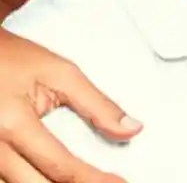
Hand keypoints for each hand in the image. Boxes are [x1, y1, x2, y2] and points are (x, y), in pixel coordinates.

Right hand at [0, 29, 138, 181]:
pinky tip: (53, 178)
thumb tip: (130, 129)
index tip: (117, 182)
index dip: (93, 180)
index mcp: (14, 123)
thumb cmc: (13, 58)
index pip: (60, 166)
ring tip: (83, 181)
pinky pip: (5, 179)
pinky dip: (32, 180)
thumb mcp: (61, 73)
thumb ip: (98, 104)